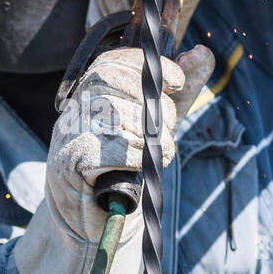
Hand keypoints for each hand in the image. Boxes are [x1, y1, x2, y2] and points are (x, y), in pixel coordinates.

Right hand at [14, 38, 214, 273]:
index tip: (176, 84)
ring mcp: (69, 134)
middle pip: (126, 85)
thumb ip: (180, 89)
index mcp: (92, 90)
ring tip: (146, 159)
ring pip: (127, 118)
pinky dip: (137, 161)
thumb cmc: (128, 165)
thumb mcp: (158, 120)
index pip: (120, 59)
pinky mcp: (70, 164)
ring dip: (152, 141)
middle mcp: (75, 107)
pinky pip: (118, 149)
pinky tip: (134, 173)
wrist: (94, 220)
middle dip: (158, 110)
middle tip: (162, 134)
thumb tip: (203, 53)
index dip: (154, 68)